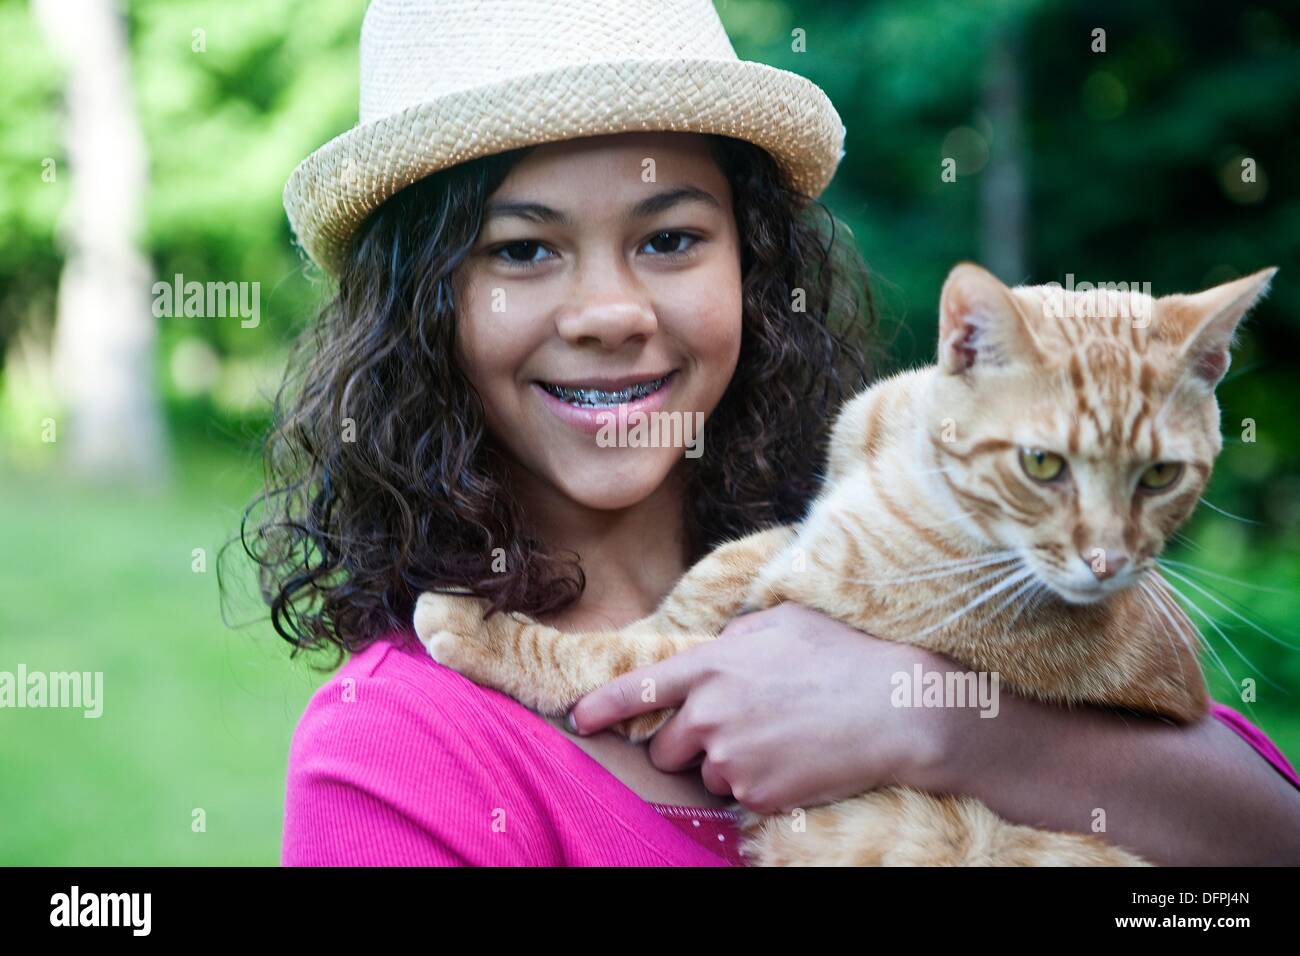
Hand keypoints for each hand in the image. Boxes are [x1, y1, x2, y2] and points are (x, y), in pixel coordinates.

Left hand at [568, 602, 958, 812]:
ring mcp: (732, 759)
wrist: (896, 710)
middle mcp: (710, 714)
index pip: (639, 689)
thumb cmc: (843, 655)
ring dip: (728, 763)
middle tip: (731, 729)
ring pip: (706, 774)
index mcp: (711, 666)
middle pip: (664, 748)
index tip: (580, 718)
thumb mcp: (783, 621)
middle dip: (685, 744)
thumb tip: (715, 651)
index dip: (602, 706)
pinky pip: (740, 796)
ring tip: (779, 738)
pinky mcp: (757, 795)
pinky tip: (795, 759)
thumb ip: (734, 637)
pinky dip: (760, 784)